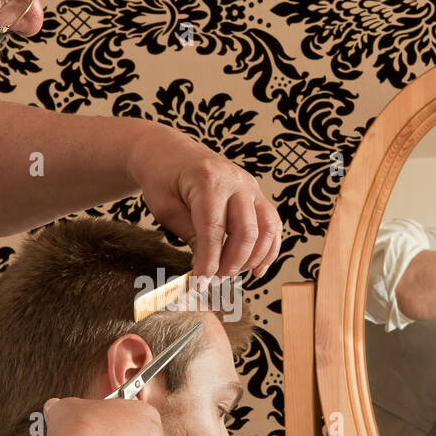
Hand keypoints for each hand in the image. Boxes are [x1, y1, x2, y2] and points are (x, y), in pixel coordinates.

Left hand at [128, 127, 281, 280]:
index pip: (214, 230)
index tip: (201, 282)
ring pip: (267, 228)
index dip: (210, 261)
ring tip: (233, 275)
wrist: (170, 152)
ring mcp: (250, 186)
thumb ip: (189, 235)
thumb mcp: (166, 208)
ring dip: (254, 259)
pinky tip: (257, 268)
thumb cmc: (163, 179)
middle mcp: (235, 181)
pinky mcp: (256, 193)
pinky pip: (272, 224)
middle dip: (232, 263)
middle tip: (214, 280)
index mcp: (208, 180)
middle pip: (246, 231)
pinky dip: (269, 249)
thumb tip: (207, 267)